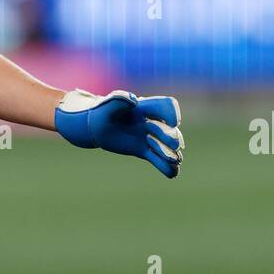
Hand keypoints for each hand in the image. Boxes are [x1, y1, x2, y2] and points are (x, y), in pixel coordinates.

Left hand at [55, 89, 183, 178]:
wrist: (96, 126)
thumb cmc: (102, 112)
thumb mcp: (107, 105)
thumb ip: (119, 99)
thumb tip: (133, 99)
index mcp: (145, 106)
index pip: (166, 105)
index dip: (172, 113)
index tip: (174, 122)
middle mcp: (151, 122)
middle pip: (168, 129)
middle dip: (171, 137)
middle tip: (176, 146)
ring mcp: (148, 137)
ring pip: (164, 146)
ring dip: (171, 154)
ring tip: (176, 161)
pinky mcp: (143, 150)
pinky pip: (156, 159)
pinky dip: (166, 167)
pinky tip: (172, 174)